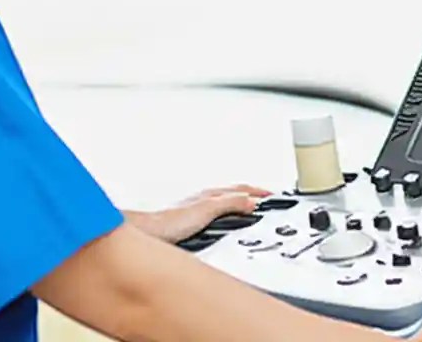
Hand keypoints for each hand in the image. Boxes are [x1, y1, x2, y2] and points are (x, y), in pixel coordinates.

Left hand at [127, 184, 272, 242]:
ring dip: (239, 202)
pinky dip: (227, 215)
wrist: (149, 233)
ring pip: (224, 202)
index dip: (257, 191)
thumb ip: (230, 204)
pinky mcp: (191, 221)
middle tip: (265, 197)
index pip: (240, 188)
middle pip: (233, 192)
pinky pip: (216, 213)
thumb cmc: (171, 221)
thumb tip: (252, 201)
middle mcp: (204, 198)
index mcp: (210, 194)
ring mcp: (197, 208)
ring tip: (249, 206)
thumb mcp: (207, 210)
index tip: (273, 195)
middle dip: (250, 193)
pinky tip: (223, 222)